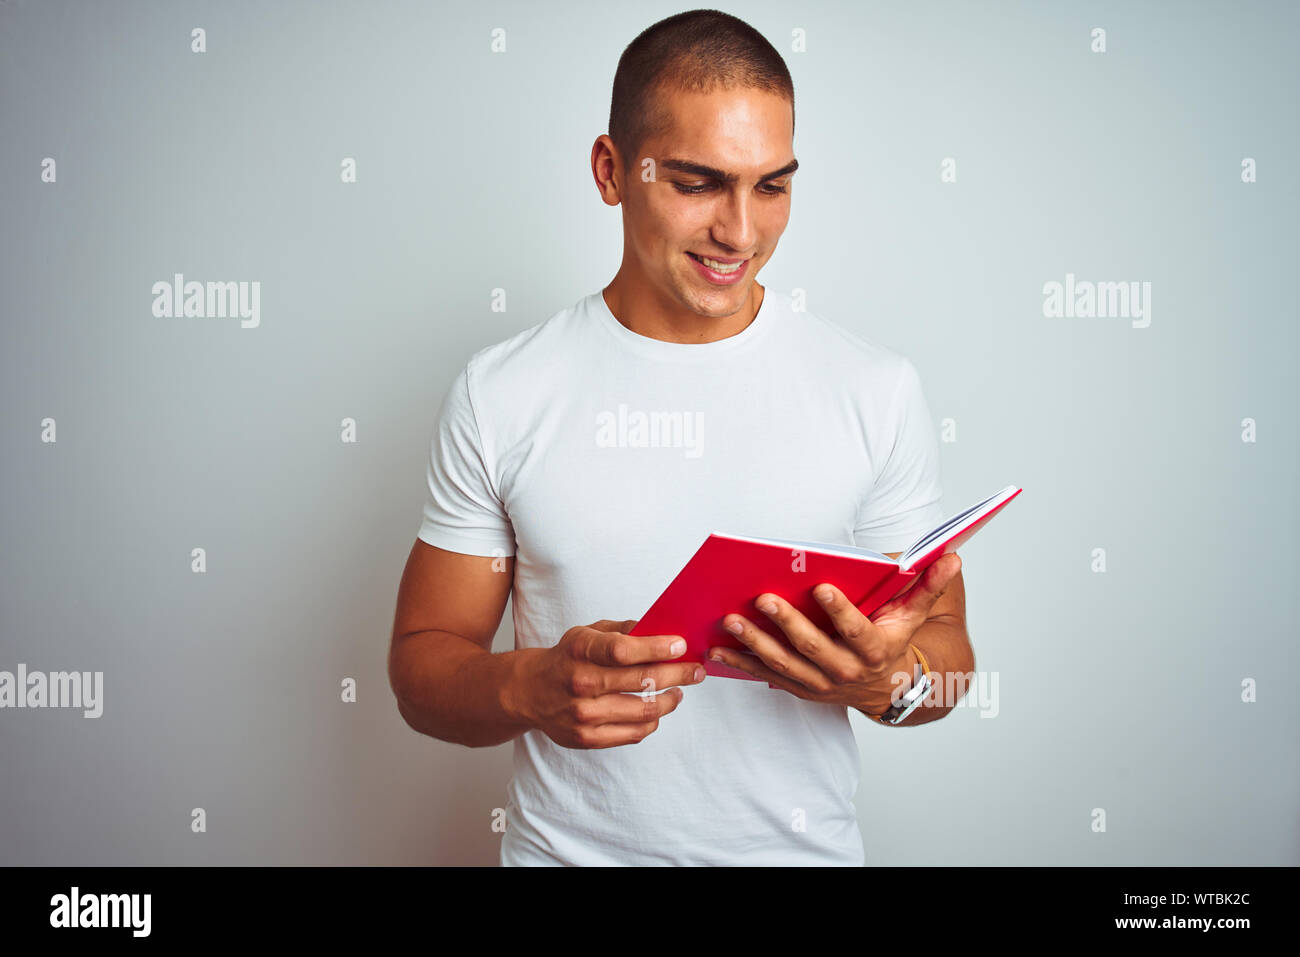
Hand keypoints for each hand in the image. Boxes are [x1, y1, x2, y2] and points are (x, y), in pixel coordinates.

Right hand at [513, 619, 705, 748]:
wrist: (527, 692)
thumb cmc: (565, 659)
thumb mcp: (586, 634)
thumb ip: (622, 631)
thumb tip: (660, 631)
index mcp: (581, 651)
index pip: (624, 650)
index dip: (657, 648)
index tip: (681, 645)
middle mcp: (581, 683)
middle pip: (643, 681)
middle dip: (678, 673)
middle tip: (696, 670)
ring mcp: (584, 714)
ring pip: (644, 711)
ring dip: (671, 699)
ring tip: (679, 691)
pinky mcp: (587, 738)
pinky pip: (634, 733)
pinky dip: (653, 721)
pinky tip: (658, 709)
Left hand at [708, 553, 961, 712]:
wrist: (888, 689)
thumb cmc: (894, 641)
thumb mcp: (913, 615)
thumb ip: (927, 585)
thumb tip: (952, 556)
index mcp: (873, 650)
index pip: (856, 630)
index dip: (840, 611)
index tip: (822, 587)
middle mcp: (845, 671)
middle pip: (812, 647)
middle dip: (786, 623)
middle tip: (763, 599)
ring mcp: (820, 683)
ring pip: (784, 664)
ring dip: (755, 642)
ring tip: (732, 620)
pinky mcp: (800, 688)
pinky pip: (767, 676)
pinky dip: (741, 662)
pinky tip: (718, 647)